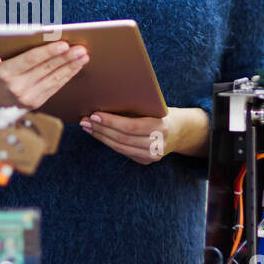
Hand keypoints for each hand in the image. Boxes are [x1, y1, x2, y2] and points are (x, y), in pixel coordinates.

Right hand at [0, 36, 88, 111]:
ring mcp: (28, 97)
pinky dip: (67, 76)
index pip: (30, 60)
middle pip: (46, 69)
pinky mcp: (36, 102)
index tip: (63, 44)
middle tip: (80, 48)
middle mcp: (18, 87)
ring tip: (83, 56)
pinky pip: (55, 87)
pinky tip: (76, 66)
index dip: (48, 52)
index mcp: (6, 73)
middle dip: (66, 58)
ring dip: (71, 67)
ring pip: (54, 79)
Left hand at [80, 107, 209, 163]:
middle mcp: (158, 145)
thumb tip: (105, 101)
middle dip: (101, 129)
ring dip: (101, 137)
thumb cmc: (161, 113)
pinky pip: (123, 152)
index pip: (131, 127)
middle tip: (84, 121)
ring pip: (120, 147)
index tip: (94, 115)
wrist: (180, 130)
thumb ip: (135, 107)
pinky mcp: (146, 161)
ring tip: (87, 127)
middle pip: (122, 139)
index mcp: (161, 127)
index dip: (110, 122)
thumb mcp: (153, 107)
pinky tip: (98, 134)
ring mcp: (152, 156)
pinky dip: (108, 143)